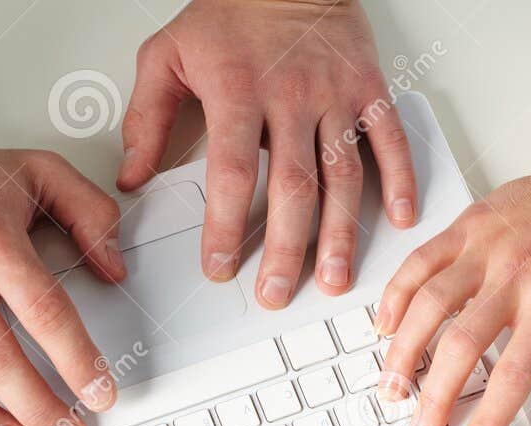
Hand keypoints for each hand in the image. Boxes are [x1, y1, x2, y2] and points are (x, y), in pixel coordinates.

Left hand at [119, 0, 416, 303]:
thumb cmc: (230, 11)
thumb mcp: (168, 53)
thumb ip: (145, 118)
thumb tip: (130, 177)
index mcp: (238, 90)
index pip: (231, 173)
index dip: (226, 227)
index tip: (219, 267)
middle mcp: (292, 95)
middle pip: (292, 187)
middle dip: (285, 248)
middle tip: (276, 292)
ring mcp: (336, 93)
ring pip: (342, 175)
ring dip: (341, 234)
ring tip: (334, 278)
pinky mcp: (369, 87)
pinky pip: (388, 139)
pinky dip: (399, 180)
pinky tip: (400, 218)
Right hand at [375, 98, 530, 425]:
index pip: (514, 375)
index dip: (487, 420)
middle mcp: (515, 276)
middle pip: (460, 347)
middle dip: (433, 398)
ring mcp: (484, 248)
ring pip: (428, 304)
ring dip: (403, 352)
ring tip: (392, 388)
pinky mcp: (466, 226)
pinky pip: (419, 261)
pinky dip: (396, 295)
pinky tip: (385, 326)